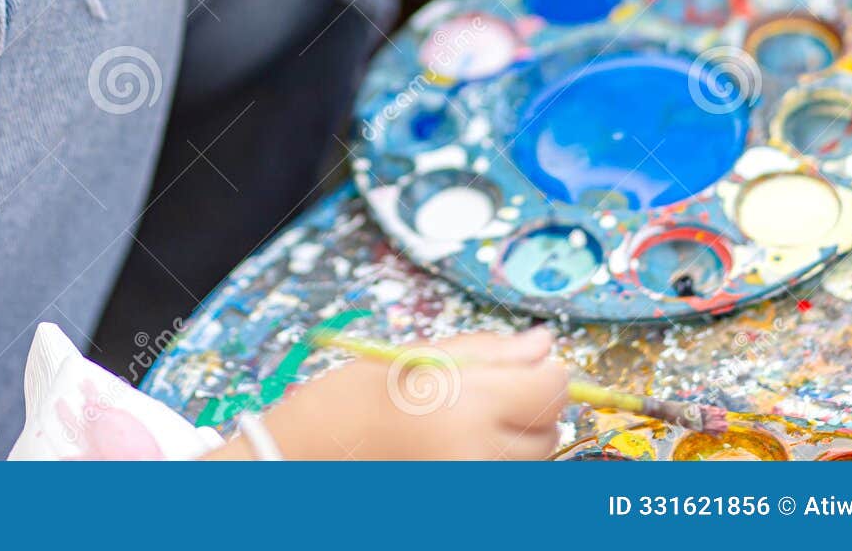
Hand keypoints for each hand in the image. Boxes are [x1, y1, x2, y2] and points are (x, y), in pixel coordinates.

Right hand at [249, 328, 567, 459]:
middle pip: (549, 429)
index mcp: (467, 404)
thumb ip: (488, 350)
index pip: (552, 387)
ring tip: (464, 425)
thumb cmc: (347, 403)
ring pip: (532, 463)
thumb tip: (543, 343)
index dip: (544, 371)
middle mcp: (478, 455)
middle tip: (486, 395)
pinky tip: (457, 452)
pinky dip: (496, 467)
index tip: (526, 366)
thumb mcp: (416, 356)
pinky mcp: (468, 508)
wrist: (299, 462)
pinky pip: (506, 484)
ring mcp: (474, 489)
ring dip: (516, 441)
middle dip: (531, 407)